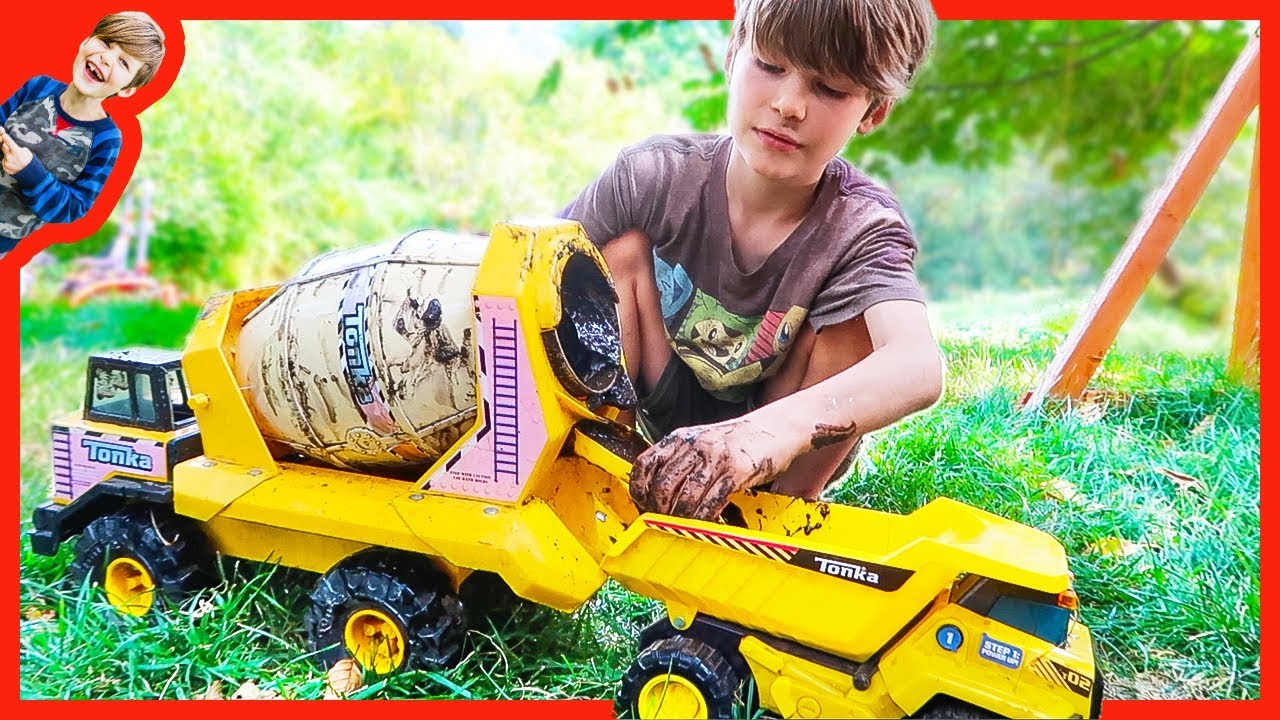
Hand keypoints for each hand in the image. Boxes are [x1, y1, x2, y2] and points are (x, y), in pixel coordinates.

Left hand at [0, 127, 32, 174]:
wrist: (31, 173)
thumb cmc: (28, 160)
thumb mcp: (26, 151)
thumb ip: (15, 147)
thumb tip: (7, 143)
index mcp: (17, 152)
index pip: (7, 141)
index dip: (3, 135)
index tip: (1, 131)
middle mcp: (10, 157)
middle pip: (2, 146)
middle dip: (4, 144)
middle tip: (8, 145)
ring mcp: (7, 163)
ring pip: (3, 155)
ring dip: (7, 155)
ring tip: (14, 158)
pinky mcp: (5, 168)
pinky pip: (3, 161)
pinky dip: (7, 161)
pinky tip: (13, 163)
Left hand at [628, 417, 792, 520]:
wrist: (775, 427)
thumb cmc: (737, 440)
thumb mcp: (701, 441)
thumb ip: (680, 459)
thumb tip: (655, 489)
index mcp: (681, 438)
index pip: (645, 465)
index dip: (639, 491)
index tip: (642, 506)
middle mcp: (695, 445)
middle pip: (663, 485)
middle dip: (658, 511)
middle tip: (659, 524)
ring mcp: (716, 458)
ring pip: (685, 497)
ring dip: (679, 519)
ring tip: (679, 529)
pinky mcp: (737, 471)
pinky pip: (711, 502)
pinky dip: (703, 519)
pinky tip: (703, 526)